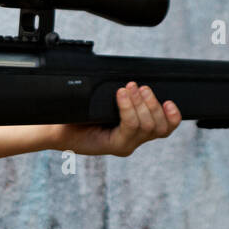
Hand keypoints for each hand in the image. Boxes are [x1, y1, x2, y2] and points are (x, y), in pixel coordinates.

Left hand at [52, 82, 180, 156]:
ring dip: (141, 104)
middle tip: (139, 86)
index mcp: (134, 133)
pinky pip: (129, 127)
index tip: (170, 101)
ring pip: (147, 127)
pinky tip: (121, 95)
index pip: (165, 128)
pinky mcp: (113, 146)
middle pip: (159, 127)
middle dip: (152, 103)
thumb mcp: (104, 104)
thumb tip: (135, 82)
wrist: (55, 129)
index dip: (173, 116)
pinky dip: (127, 108)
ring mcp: (124, 145)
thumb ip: (122, 98)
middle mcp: (132, 141)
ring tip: (130, 88)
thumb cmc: (78, 116)